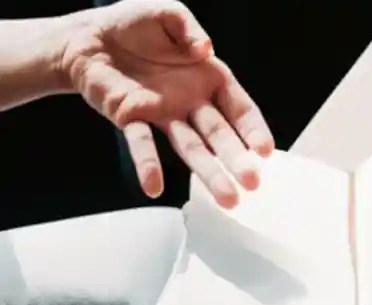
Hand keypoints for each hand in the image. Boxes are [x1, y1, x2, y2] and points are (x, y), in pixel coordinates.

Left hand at [58, 0, 272, 206]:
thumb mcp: (167, 13)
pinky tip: (153, 187)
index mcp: (208, 77)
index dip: (253, 129)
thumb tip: (204, 49)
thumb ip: (187, 27)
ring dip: (208, 173)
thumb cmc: (133, 24)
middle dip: (237, 160)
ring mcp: (164, 114)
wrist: (87, 37)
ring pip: (191, 147)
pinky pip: (142, 144)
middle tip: (252, 183)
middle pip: (220, 135)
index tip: (264, 152)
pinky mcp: (132, 119)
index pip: (239, 108)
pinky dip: (148, 165)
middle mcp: (191, 101)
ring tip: (228, 199)